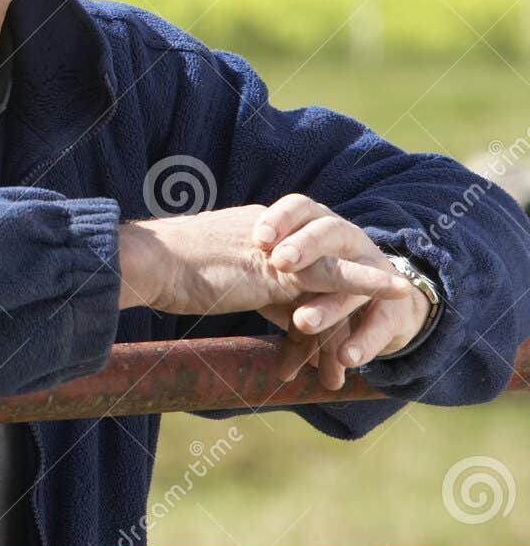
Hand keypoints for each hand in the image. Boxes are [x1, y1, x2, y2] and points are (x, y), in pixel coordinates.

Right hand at [119, 204, 410, 316]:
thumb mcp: (193, 271)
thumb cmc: (155, 270)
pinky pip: (335, 275)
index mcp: (247, 229)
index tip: (315, 316)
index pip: (293, 256)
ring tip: (399, 294)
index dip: (309, 285)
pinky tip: (395, 290)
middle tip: (361, 313)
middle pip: (317, 261)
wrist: (147, 263)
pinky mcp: (282, 269)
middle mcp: (268, 232)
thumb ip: (216, 276)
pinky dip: (367, 282)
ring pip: (331, 268)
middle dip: (342, 291)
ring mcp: (277, 249)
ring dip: (365, 286)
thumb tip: (212, 290)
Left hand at [251, 194, 433, 381]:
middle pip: (329, 233)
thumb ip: (257, 277)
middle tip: (281, 262)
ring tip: (302, 323)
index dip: (280, 219)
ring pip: (351, 284)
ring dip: (328, 305)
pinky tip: (347, 358)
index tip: (258, 238)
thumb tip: (203, 291)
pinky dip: (364, 342)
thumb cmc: (313, 281)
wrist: (381, 303)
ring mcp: (374, 273)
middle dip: (305, 246)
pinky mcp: (392, 309)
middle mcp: (348, 241)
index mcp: (317, 225)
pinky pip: (380, 323)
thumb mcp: (283, 276)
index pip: (299, 209)